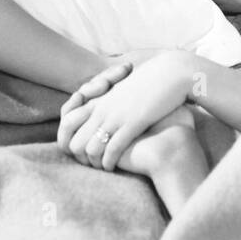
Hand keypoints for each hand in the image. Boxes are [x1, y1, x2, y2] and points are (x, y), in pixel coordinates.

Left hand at [57, 50, 194, 171]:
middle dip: (79, 158)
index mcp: (99, 100)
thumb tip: (111, 106)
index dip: (68, 140)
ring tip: (101, 167)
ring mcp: (116, 116)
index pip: (68, 122)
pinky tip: (112, 167)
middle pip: (74, 141)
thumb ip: (114, 97)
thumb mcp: (126, 87)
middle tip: (90, 164)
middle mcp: (102, 109)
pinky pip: (112, 149)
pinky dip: (108, 163)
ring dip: (94, 163)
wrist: (173, 72)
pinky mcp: (132, 123)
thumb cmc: (153, 79)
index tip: (81, 150)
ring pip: (90, 149)